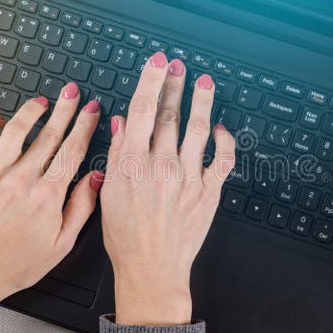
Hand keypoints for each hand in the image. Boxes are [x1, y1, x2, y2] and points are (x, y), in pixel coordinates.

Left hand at [0, 84, 103, 319]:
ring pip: (14, 130)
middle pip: (48, 134)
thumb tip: (97, 178)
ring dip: (31, 111)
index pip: (72, 150)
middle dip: (65, 109)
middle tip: (73, 93)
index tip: (92, 111)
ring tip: (42, 101)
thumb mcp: (62, 244)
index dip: (85, 126)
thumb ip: (82, 207)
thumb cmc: (18, 263)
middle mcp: (21, 181)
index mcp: (47, 197)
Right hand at [101, 51, 235, 325]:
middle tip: (177, 65)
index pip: (142, 110)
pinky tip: (220, 127)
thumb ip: (117, 153)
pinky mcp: (208, 192)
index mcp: (132, 165)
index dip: (151, 80)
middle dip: (173, 84)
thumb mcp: (109, 193)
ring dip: (201, 101)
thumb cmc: (127, 237)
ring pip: (198, 129)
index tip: (157, 62)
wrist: (152, 270)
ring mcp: (188, 178)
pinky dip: (223, 139)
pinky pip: (222, 158)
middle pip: (169, 114)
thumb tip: (122, 121)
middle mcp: (161, 167)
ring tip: (203, 83)